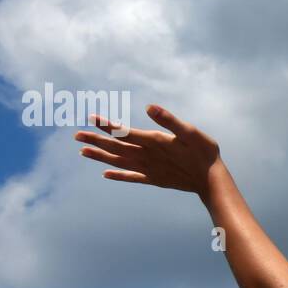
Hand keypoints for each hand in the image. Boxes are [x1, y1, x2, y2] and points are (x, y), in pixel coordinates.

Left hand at [74, 105, 221, 195]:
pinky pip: (131, 177)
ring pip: (119, 162)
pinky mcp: (154, 179)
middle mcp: (147, 156)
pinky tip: (105, 175)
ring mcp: (149, 170)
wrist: (211, 180)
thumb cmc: (204, 152)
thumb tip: (150, 107)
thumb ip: (169, 120)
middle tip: (76, 135)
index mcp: (153, 142)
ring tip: (83, 151)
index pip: (124, 132)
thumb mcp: (191, 132)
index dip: (106, 125)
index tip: (90, 118)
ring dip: (100, 156)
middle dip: (96, 140)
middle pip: (116, 148)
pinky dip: (118, 175)